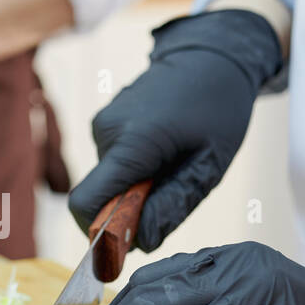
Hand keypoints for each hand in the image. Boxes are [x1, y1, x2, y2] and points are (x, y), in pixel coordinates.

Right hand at [68, 10, 280, 252]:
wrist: (212, 56)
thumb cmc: (218, 108)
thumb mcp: (209, 166)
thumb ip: (173, 206)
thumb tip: (141, 243)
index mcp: (132, 142)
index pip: (86, 203)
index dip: (97, 235)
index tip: (123, 249)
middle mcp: (107, 132)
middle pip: (101, 197)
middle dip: (129, 211)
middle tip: (172, 196)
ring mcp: (102, 124)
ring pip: (109, 181)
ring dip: (136, 188)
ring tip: (174, 165)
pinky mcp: (105, 123)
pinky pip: (113, 163)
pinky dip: (134, 171)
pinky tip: (165, 151)